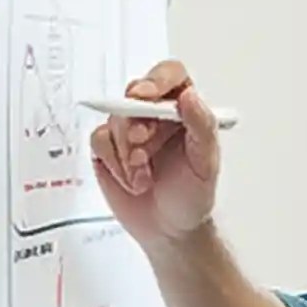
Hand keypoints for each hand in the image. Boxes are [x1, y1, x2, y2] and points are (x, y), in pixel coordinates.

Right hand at [89, 60, 220, 247]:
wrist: (171, 229)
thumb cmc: (193, 194)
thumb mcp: (207, 162)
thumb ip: (202, 126)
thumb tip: (190, 97)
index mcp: (185, 111)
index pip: (170, 76)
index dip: (156, 80)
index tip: (146, 95)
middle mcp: (156, 115)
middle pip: (135, 93)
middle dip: (135, 120)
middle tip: (142, 144)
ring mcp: (129, 131)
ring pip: (115, 119)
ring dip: (127, 150)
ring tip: (144, 175)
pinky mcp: (109, 149)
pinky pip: (100, 141)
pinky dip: (115, 163)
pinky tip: (133, 181)